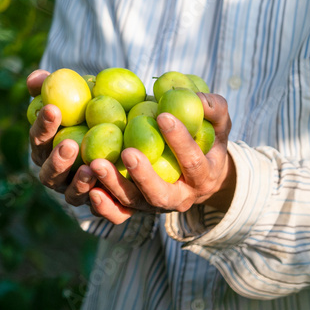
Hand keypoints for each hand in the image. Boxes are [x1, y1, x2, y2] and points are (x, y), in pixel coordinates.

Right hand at [27, 69, 103, 209]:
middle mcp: (57, 176)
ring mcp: (78, 193)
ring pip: (72, 195)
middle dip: (57, 161)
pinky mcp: (102, 206)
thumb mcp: (80, 94)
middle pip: (49, 174)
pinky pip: (101, 210)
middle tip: (69, 143)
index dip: (43, 126)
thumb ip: (55, 86)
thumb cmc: (94, 111)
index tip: (54, 108)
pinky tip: (110, 189)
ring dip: (79, 183)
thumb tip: (36, 77)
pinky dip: (103, 204)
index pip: (38, 139)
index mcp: (46, 150)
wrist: (127, 136)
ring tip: (91, 166)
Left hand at [88, 92, 236, 224]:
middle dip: (143, 175)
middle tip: (127, 152)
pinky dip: (104, 205)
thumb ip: (214, 109)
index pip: (192, 162)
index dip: (180, 140)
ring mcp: (155, 207)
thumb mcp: (220, 126)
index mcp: (202, 178)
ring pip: (133, 203)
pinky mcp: (135, 209)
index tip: (163, 115)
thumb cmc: (207, 142)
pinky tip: (90, 188)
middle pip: (160, 194)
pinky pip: (118, 213)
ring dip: (114, 186)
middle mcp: (179, 198)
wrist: (199, 177)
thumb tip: (197, 96)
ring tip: (95, 164)